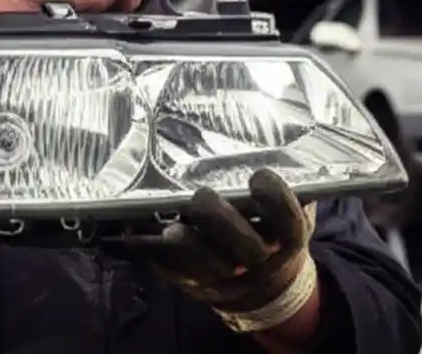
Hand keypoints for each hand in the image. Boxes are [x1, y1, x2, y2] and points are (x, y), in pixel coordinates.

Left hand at [124, 169, 317, 331]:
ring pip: (206, 265)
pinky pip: (170, 269)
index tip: (259, 177)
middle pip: (245, 247)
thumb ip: (288, 184)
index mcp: (286, 238)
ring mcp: (225, 275)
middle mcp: (258, 259)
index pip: (288, 222)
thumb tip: (274, 137)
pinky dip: (151, 252)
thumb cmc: (271, 229)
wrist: (264, 284)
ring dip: (187, 246)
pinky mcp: (193, 281)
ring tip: (171, 229)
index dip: (275, 201)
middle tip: (202, 198)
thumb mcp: (289, 209)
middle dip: (222, 222)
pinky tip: (132, 233)